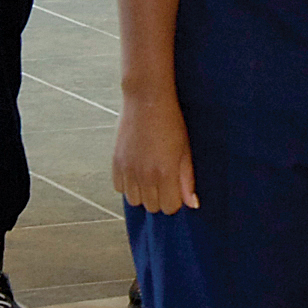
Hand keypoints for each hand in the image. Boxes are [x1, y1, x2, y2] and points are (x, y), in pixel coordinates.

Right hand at [114, 86, 198, 214]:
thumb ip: (187, 179)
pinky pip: (119, 188)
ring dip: (143, 193)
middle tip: (163, 179)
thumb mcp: (185, 149)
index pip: (170, 207)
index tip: (176, 187)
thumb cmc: (170, 122)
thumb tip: (192, 204)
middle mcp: (144, 176)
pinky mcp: (115, 162)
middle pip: (152, 207)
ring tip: (149, 176)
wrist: (146, 99)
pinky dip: (127, 184)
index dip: (175, 200)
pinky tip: (136, 170)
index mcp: (165, 173)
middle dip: (160, 198)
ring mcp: (128, 170)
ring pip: (134, 201)